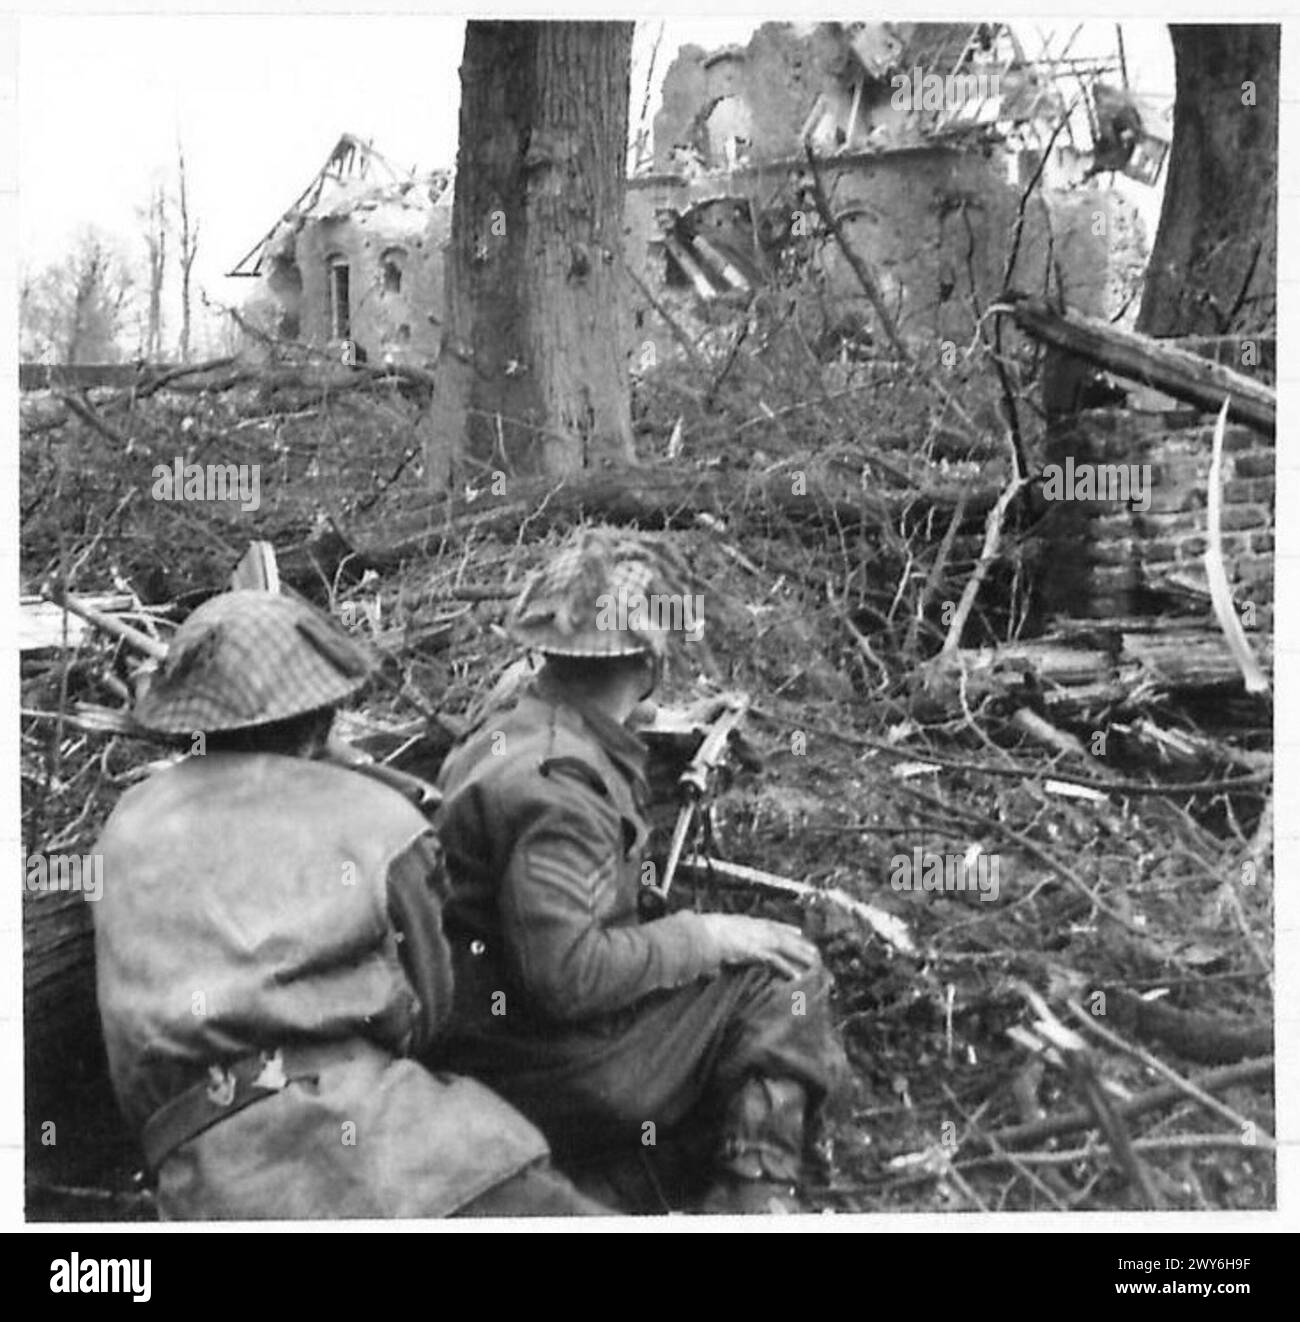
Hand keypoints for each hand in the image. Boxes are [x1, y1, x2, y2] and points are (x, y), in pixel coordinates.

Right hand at [696, 914, 819, 980]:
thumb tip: (711, 970)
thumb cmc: (698, 936)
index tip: (797, 932)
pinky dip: (787, 968)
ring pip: (784, 945)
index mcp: (742, 922)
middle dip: (797, 942)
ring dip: (799, 954)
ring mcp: (755, 937)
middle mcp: (752, 927)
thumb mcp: (707, 941)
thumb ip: (713, 954)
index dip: (783, 928)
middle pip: (780, 933)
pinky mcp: (756, 950)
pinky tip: (797, 976)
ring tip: (814, 962)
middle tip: (813, 949)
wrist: (698, 935)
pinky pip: (776, 961)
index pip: (768, 924)